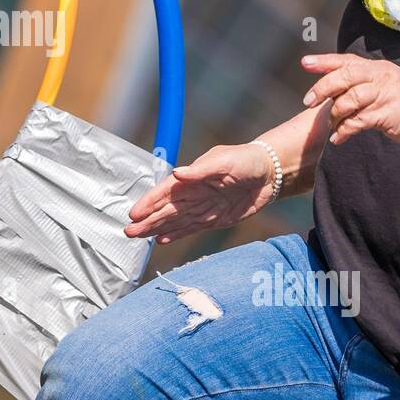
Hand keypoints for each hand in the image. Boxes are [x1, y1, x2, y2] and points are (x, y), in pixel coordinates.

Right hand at [125, 144, 274, 244]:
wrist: (271, 173)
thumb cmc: (246, 160)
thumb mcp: (224, 161)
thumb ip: (200, 170)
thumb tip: (177, 174)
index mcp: (192, 177)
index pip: (165, 192)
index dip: (149, 203)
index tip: (134, 214)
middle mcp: (194, 193)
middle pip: (166, 210)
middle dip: (147, 220)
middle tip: (129, 232)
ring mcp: (203, 207)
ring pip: (175, 221)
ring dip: (157, 228)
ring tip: (138, 237)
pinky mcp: (215, 219)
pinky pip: (191, 228)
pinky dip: (176, 234)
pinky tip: (161, 239)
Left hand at [301, 53, 399, 149]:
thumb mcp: (387, 85)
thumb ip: (364, 84)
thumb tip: (335, 92)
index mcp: (378, 68)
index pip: (346, 61)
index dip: (324, 61)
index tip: (304, 63)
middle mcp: (380, 76)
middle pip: (344, 77)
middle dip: (323, 88)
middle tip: (309, 101)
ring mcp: (385, 94)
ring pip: (349, 99)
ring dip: (335, 113)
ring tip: (331, 125)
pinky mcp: (388, 113)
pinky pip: (359, 120)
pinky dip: (345, 130)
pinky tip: (339, 138)